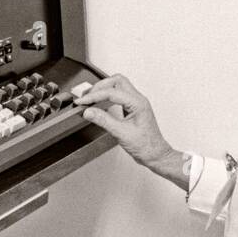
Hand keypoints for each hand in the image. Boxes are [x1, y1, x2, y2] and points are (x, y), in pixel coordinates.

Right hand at [77, 74, 186, 189]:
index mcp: (138, 103)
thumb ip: (104, 120)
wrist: (154, 154)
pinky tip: (99, 105)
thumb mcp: (121, 133)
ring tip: (91, 99)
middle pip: (116, 81)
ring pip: (118, 86)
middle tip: (87, 96)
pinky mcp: (132, 109)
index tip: (83, 102)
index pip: (112, 92)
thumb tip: (89, 112)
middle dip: (99, 86)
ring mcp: (135, 103)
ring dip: (103, 90)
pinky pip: (119, 96)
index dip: (94, 96)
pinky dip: (107, 97)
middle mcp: (138, 100)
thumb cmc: (145, 145)